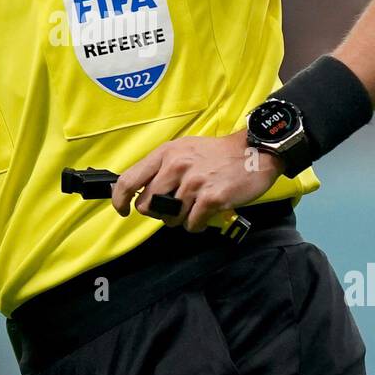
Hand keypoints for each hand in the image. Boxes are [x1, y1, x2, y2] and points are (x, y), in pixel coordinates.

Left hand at [111, 129, 285, 232]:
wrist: (254, 152)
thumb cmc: (217, 154)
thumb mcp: (184, 150)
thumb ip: (161, 167)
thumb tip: (140, 192)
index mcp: (166, 153)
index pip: (129, 180)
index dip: (120, 199)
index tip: (123, 209)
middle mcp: (176, 166)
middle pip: (147, 206)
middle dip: (158, 212)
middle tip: (174, 208)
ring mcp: (194, 182)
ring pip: (170, 218)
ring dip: (181, 218)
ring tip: (196, 206)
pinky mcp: (211, 198)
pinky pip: (192, 224)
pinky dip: (197, 224)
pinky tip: (206, 213)